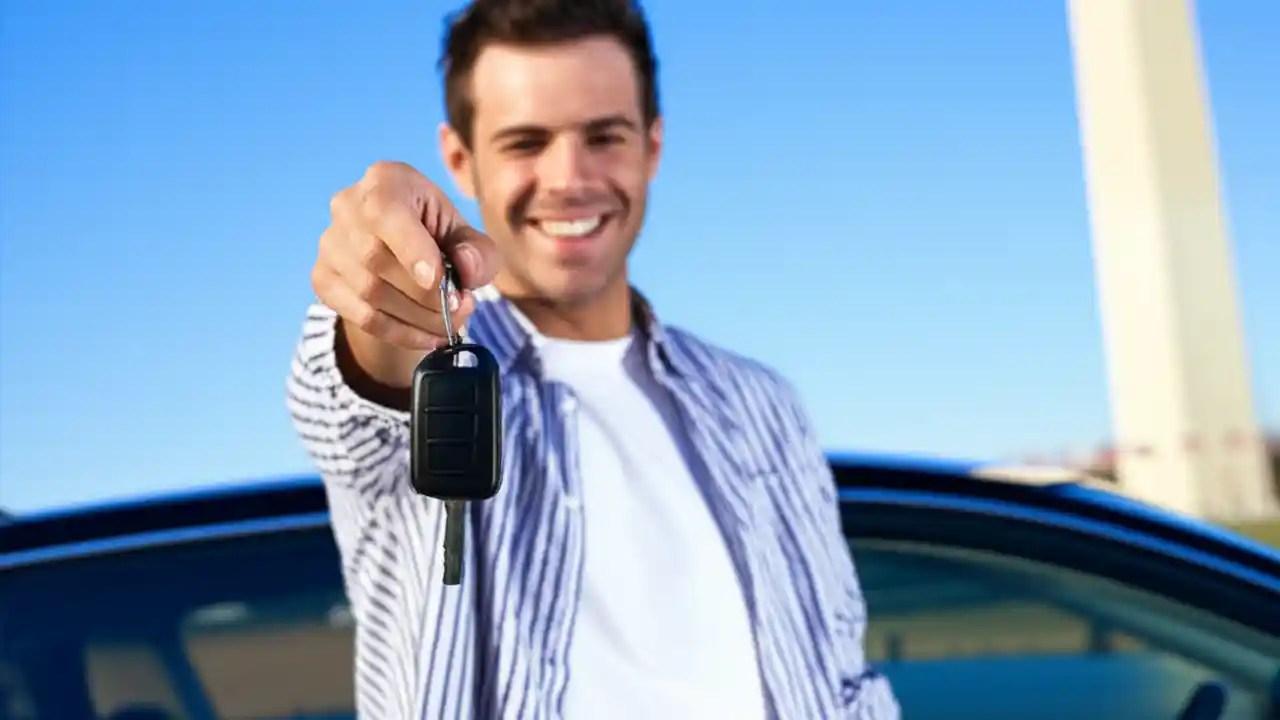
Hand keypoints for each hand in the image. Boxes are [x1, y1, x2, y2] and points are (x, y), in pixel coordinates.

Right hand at [312, 161, 499, 350]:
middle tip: (461, 309)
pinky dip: (399, 333)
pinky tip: (428, 336)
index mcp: (385, 181)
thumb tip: (465, 269)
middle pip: (376, 259)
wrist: (402, 256)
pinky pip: (361, 316)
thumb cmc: (439, 237)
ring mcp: (330, 244)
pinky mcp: (323, 279)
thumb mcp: (468, 238)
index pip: (385, 211)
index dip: (410, 248)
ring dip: (417, 317)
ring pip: (368, 292)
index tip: (436, 281)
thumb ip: (477, 252)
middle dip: (425, 294)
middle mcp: (347, 207)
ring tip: (451, 324)